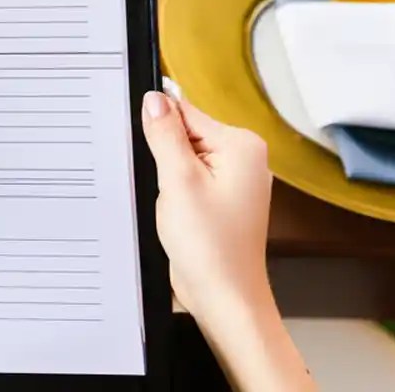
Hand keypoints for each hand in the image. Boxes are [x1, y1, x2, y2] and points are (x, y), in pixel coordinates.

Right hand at [142, 91, 314, 390]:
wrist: (224, 296)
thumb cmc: (210, 247)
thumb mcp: (178, 181)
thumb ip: (165, 134)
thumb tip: (154, 99)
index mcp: (242, 145)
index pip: (186, 112)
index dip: (159, 130)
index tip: (149, 153)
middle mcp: (245, 157)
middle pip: (186, 134)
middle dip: (163, 157)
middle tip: (166, 188)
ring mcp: (236, 179)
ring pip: (184, 158)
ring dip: (168, 177)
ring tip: (175, 204)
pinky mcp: (224, 198)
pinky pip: (190, 179)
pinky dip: (175, 191)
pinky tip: (177, 212)